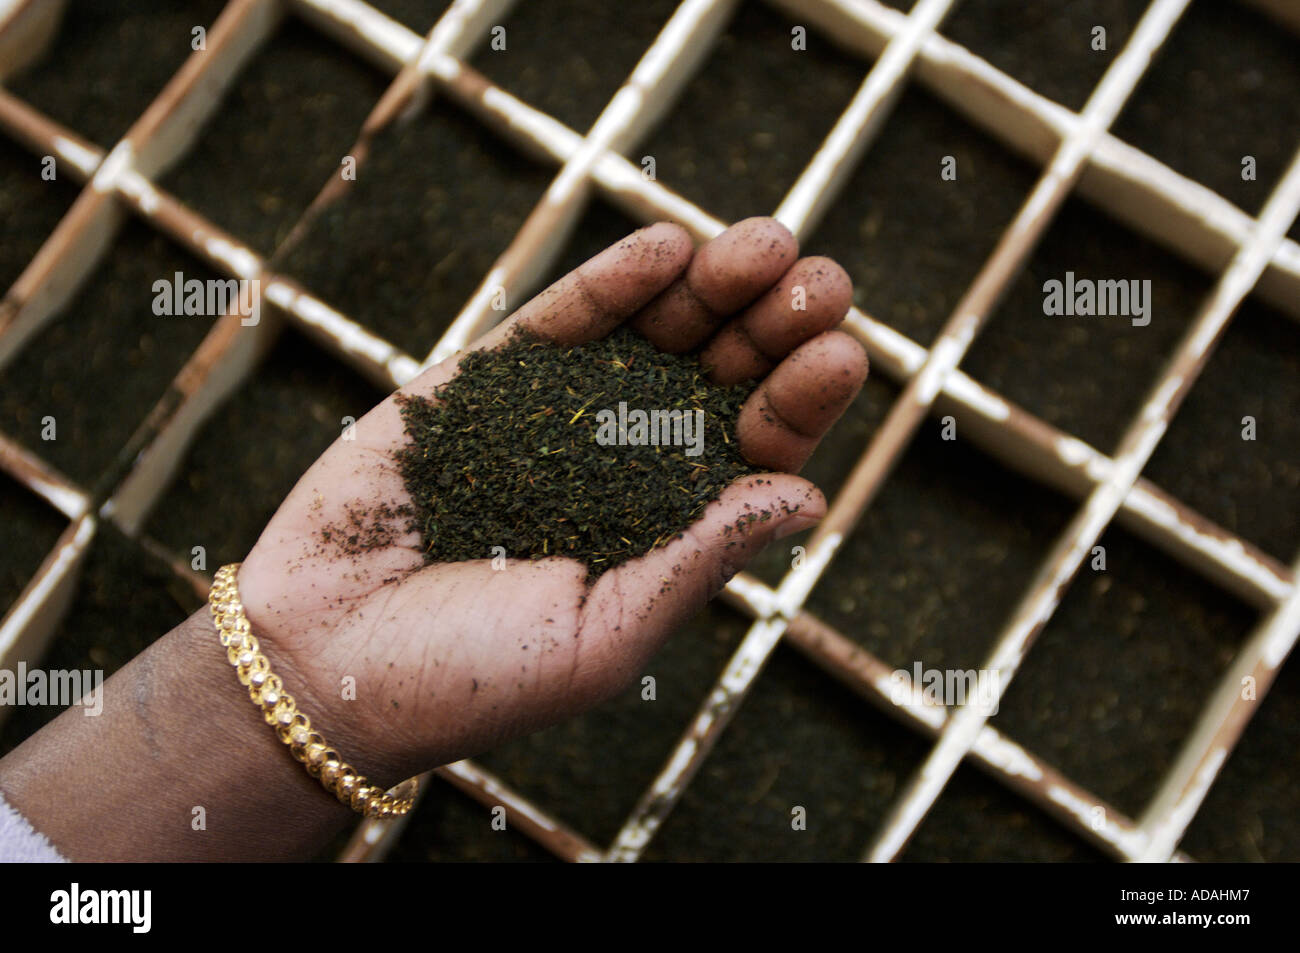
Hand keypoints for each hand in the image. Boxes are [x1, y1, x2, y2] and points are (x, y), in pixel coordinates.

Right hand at [238, 217, 867, 784]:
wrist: (322, 660)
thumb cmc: (467, 678)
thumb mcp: (602, 635)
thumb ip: (696, 561)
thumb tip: (810, 495)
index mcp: (665, 530)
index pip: (755, 452)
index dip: (803, 401)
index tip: (842, 353)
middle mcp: (622, 464)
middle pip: (717, 379)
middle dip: (772, 327)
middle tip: (823, 282)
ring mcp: (556, 416)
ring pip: (650, 336)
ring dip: (711, 287)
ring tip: (765, 244)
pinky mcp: (484, 383)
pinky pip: (559, 323)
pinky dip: (611, 284)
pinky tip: (666, 248)